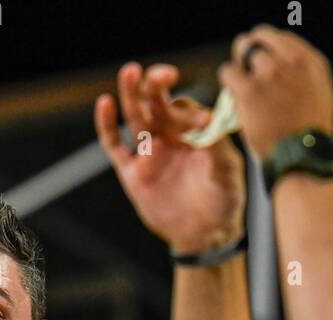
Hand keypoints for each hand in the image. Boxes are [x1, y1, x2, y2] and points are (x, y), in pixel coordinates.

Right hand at [95, 62, 245, 254]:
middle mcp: (168, 136)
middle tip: (160, 74)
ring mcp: (148, 152)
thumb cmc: (222, 200)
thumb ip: (217, 146)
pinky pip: (114, 144)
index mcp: (192, 131)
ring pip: (135, 116)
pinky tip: (105, 102)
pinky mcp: (132, 172)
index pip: (184, 109)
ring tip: (131, 72)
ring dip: (132, 94)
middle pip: (156, 102)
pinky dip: (107, 124)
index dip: (190, 112)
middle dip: (156, 85)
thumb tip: (209, 119)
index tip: (204, 122)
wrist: (205, 234)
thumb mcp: (226, 173)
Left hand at [218, 25, 332, 159]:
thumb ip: (304, 75)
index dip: (268, 48)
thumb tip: (282, 62)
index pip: (282, 38)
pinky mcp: (250, 89)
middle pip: (261, 38)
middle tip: (245, 68)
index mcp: (311, 62)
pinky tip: (232, 94)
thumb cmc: (309, 135)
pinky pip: (228, 71)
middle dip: (251, 52)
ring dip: (239, 66)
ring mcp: (271, 73)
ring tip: (240, 85)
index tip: (262, 63)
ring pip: (243, 50)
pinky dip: (227, 80)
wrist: (302, 157)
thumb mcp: (321, 96)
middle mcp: (292, 62)